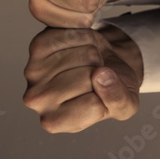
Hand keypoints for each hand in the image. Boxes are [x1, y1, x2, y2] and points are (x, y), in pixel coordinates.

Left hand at [23, 26, 142, 132]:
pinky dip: (85, 36)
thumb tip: (100, 75)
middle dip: (99, 71)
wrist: (102, 63)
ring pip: (82, 54)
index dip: (107, 94)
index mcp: (55, 121)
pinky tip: (81, 47)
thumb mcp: (125, 104)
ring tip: (88, 62)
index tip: (100, 93)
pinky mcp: (38, 45)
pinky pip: (73, 36)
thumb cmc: (109, 90)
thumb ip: (118, 99)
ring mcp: (34, 71)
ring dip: (94, 53)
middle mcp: (36, 100)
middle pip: (86, 77)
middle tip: (95, 75)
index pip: (92, 105)